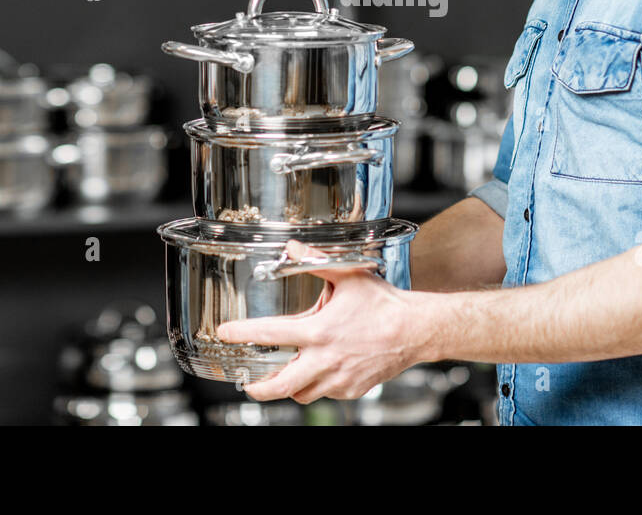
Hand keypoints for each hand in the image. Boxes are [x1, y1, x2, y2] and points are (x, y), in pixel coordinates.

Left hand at [216, 240, 426, 403]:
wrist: (416, 330)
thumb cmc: (384, 304)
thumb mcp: (347, 275)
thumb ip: (315, 262)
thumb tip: (292, 248)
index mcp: (319, 331)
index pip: (270, 334)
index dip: (242, 334)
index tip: (225, 333)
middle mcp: (325, 360)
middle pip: (279, 385)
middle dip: (257, 387)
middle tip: (247, 381)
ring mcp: (338, 379)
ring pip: (302, 393)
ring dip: (289, 386)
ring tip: (285, 374)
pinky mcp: (351, 390)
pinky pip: (325, 393)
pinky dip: (317, 385)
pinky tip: (321, 369)